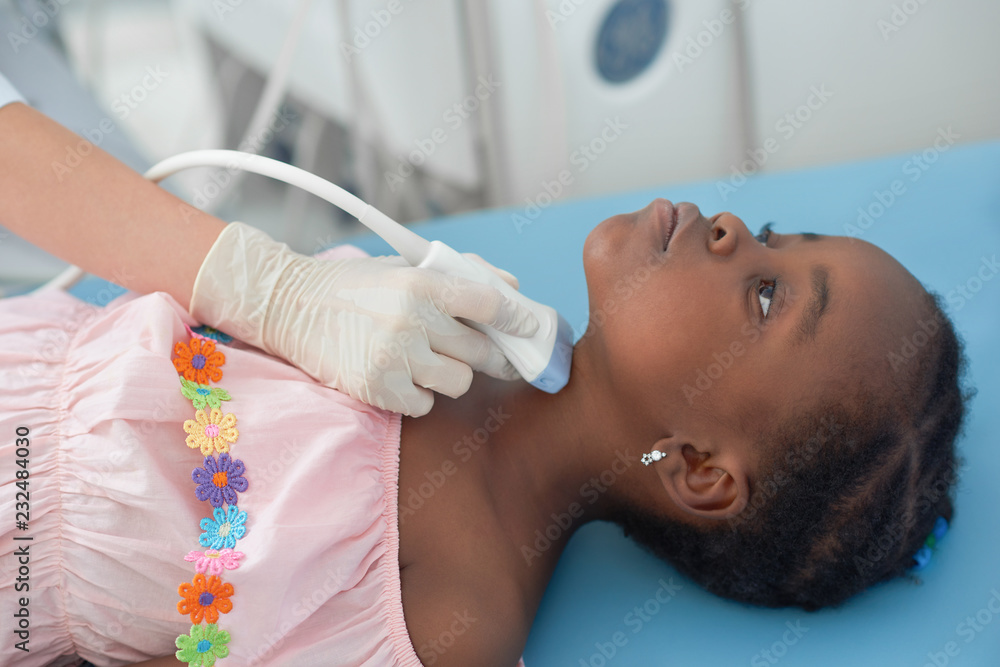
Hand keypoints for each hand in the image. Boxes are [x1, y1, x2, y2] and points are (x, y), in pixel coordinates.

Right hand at [188, 222, 538, 415]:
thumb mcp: (406, 267)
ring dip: (452, 374)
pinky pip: (427, 403)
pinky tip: (402, 375)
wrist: (289, 305)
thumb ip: (462, 274)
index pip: (491, 303)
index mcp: (422, 282)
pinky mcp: (378, 389)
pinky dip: (421, 394)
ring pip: (460, 382)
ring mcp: (394, 356)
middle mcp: (411, 318)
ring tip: (427, 360)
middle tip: (488, 355)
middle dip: (490, 355)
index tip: (532, 329)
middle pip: (483, 350)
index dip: (518, 319)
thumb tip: (514, 291)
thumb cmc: (355, 285)